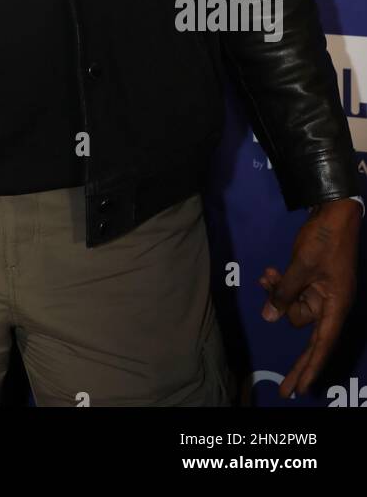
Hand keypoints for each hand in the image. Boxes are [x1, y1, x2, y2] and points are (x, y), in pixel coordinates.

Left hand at [258, 198, 359, 399]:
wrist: (334, 211)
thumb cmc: (324, 239)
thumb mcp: (301, 266)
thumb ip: (284, 292)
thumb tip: (269, 316)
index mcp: (335, 305)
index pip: (322, 345)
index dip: (311, 368)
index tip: (301, 389)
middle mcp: (330, 303)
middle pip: (304, 327)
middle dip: (289, 339)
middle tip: (282, 389)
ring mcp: (322, 291)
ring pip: (293, 305)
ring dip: (277, 293)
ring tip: (266, 276)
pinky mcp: (312, 279)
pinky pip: (293, 290)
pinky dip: (280, 284)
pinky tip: (268, 274)